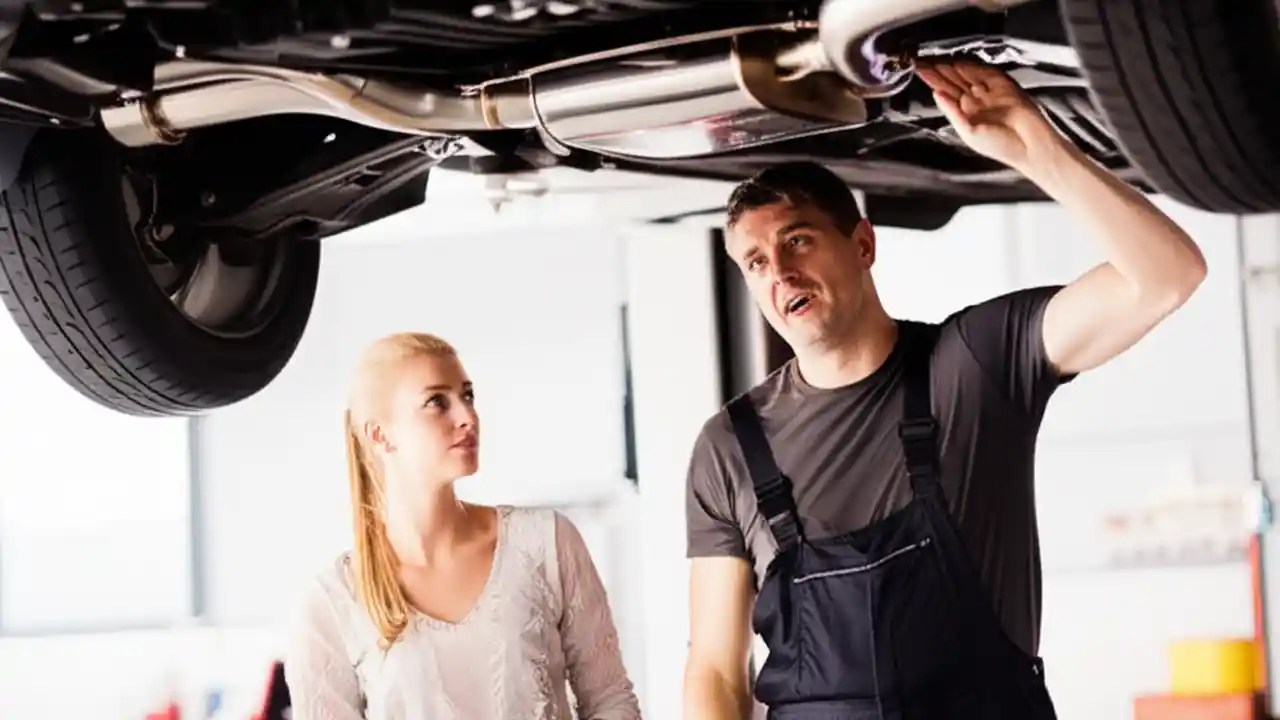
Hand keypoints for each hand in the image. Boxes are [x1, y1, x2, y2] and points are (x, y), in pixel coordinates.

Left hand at [915, 59, 1066, 173]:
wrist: (1031, 146)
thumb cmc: (1003, 147)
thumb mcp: (969, 133)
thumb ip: (953, 112)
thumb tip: (937, 94)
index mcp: (967, 115)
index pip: (946, 94)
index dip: (933, 82)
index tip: (920, 72)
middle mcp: (977, 102)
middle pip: (954, 82)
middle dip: (939, 72)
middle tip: (922, 61)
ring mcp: (990, 93)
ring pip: (968, 75)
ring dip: (953, 68)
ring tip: (935, 61)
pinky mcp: (1005, 86)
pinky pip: (987, 74)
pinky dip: (973, 69)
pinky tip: (959, 65)